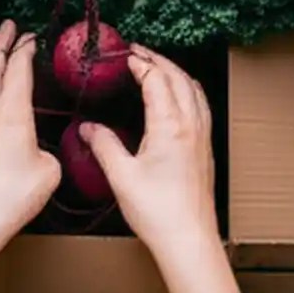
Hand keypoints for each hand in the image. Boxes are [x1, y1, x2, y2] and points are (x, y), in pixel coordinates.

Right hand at [79, 44, 216, 251]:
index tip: (124, 55)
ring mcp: (202, 136)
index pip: (156, 79)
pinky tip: (180, 98)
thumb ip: (103, 145)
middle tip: (138, 53)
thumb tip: (88, 128)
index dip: (140, 63)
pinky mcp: (206, 149)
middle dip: (158, 60)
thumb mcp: (120, 176)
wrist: (189, 239)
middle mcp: (191, 125)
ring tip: (158, 67)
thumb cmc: (157, 211)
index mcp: (169, 125)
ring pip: (194, 90)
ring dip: (176, 73)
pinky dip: (189, 90)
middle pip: (178, 78)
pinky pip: (201, 106)